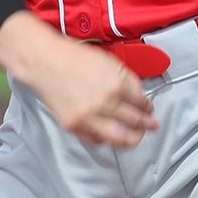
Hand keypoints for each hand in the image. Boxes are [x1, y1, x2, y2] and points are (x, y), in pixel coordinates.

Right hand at [0, 11, 157, 147]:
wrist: (44, 62)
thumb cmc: (74, 57)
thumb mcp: (108, 60)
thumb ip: (127, 78)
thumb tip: (139, 94)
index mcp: (115, 84)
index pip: (141, 102)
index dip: (149, 107)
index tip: (150, 109)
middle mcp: (104, 102)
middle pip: (136, 122)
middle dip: (148, 125)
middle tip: (152, 126)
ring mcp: (88, 116)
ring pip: (120, 139)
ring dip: (133, 139)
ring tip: (136, 137)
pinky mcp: (74, 125)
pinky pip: (96, 140)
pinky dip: (106, 139)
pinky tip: (110, 134)